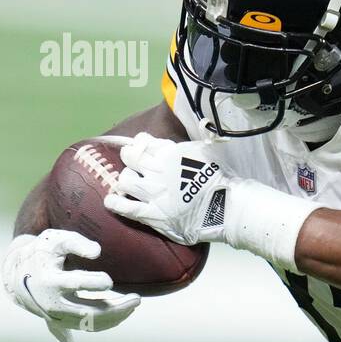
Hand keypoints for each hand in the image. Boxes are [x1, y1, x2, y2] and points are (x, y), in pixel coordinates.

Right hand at [2, 230, 140, 341]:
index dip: (95, 282)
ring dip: (115, 317)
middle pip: (88, 312)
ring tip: (133, 305)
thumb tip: (97, 252)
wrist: (16, 275)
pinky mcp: (61, 322)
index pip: (76, 284)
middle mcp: (52, 303)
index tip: (110, 280)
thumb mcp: (54, 240)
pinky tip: (123, 314)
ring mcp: (56, 316)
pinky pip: (86, 327)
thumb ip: (76, 242)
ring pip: (90, 324)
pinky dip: (106, 323)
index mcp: (50, 280)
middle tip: (137, 299)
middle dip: (116, 308)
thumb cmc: (41, 253)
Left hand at [105, 132, 316, 271]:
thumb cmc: (220, 179)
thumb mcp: (206, 150)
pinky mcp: (152, 214)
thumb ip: (190, 141)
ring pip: (125, 180)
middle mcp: (157, 170)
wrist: (228, 207)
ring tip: (131, 185)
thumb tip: (192, 127)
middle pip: (129, 158)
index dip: (140, 144)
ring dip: (127, 181)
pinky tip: (112, 200)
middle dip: (131, 160)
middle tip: (136, 167)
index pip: (143, 141)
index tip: (142, 149)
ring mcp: (153, 193)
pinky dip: (115, 202)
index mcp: (169, 152)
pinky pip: (125, 207)